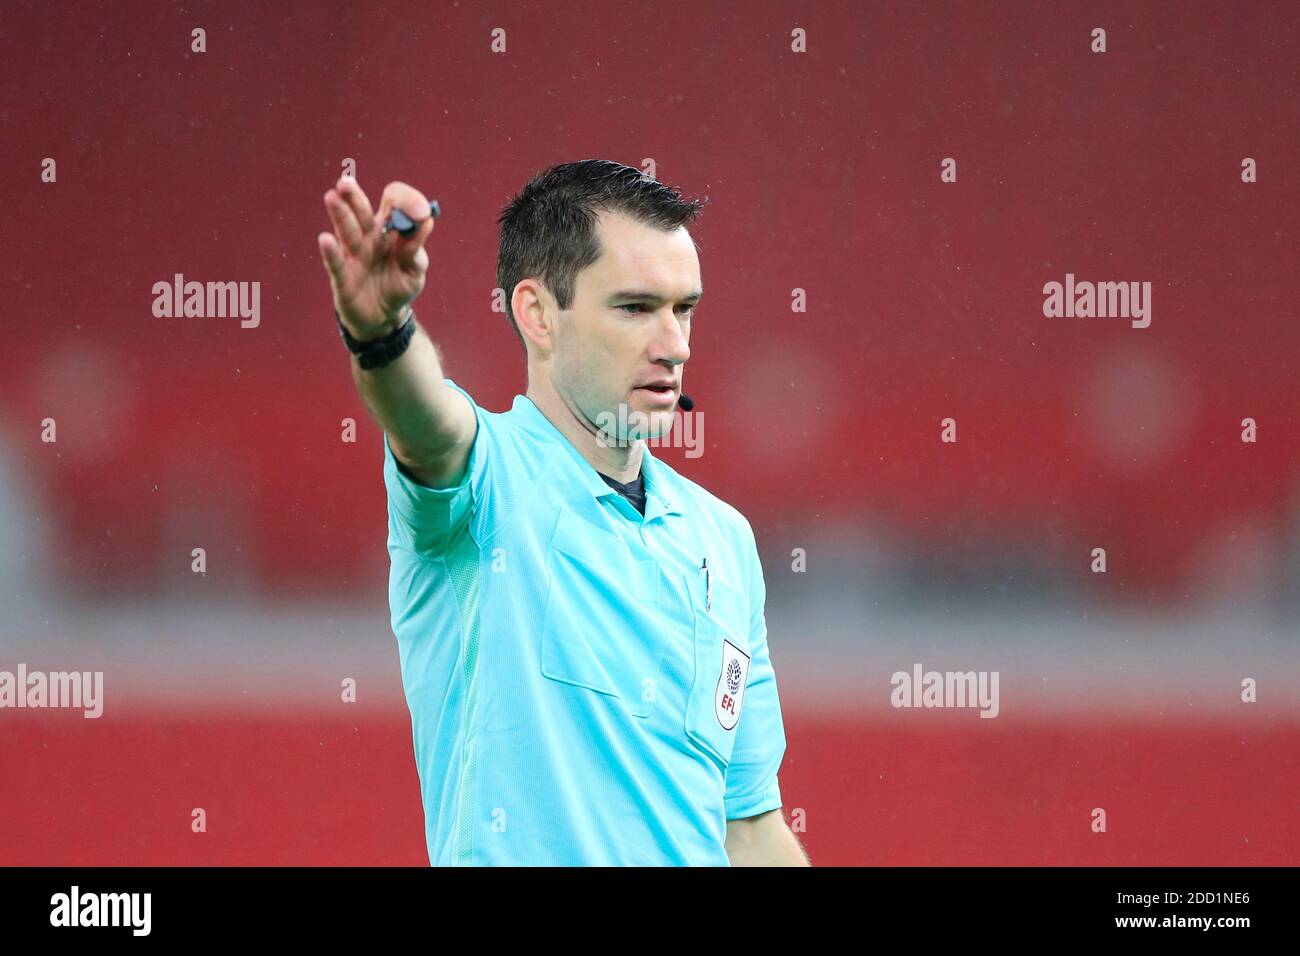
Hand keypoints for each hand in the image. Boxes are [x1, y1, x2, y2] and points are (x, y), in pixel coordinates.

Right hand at [318, 177, 436, 339]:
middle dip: (354, 197)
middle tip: (346, 183)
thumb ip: (417, 248)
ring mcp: (353, 255)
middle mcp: (368, 237)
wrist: (384, 318)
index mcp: (389, 230)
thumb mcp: (415, 270)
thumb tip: (426, 221)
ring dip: (340, 215)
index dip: (405, 201)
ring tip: (332, 197)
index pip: (392, 202)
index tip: (419, 212)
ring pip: (346, 231)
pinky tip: (325, 239)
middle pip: (361, 211)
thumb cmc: (399, 286)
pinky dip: (331, 252)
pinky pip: (335, 263)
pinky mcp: (343, 277)